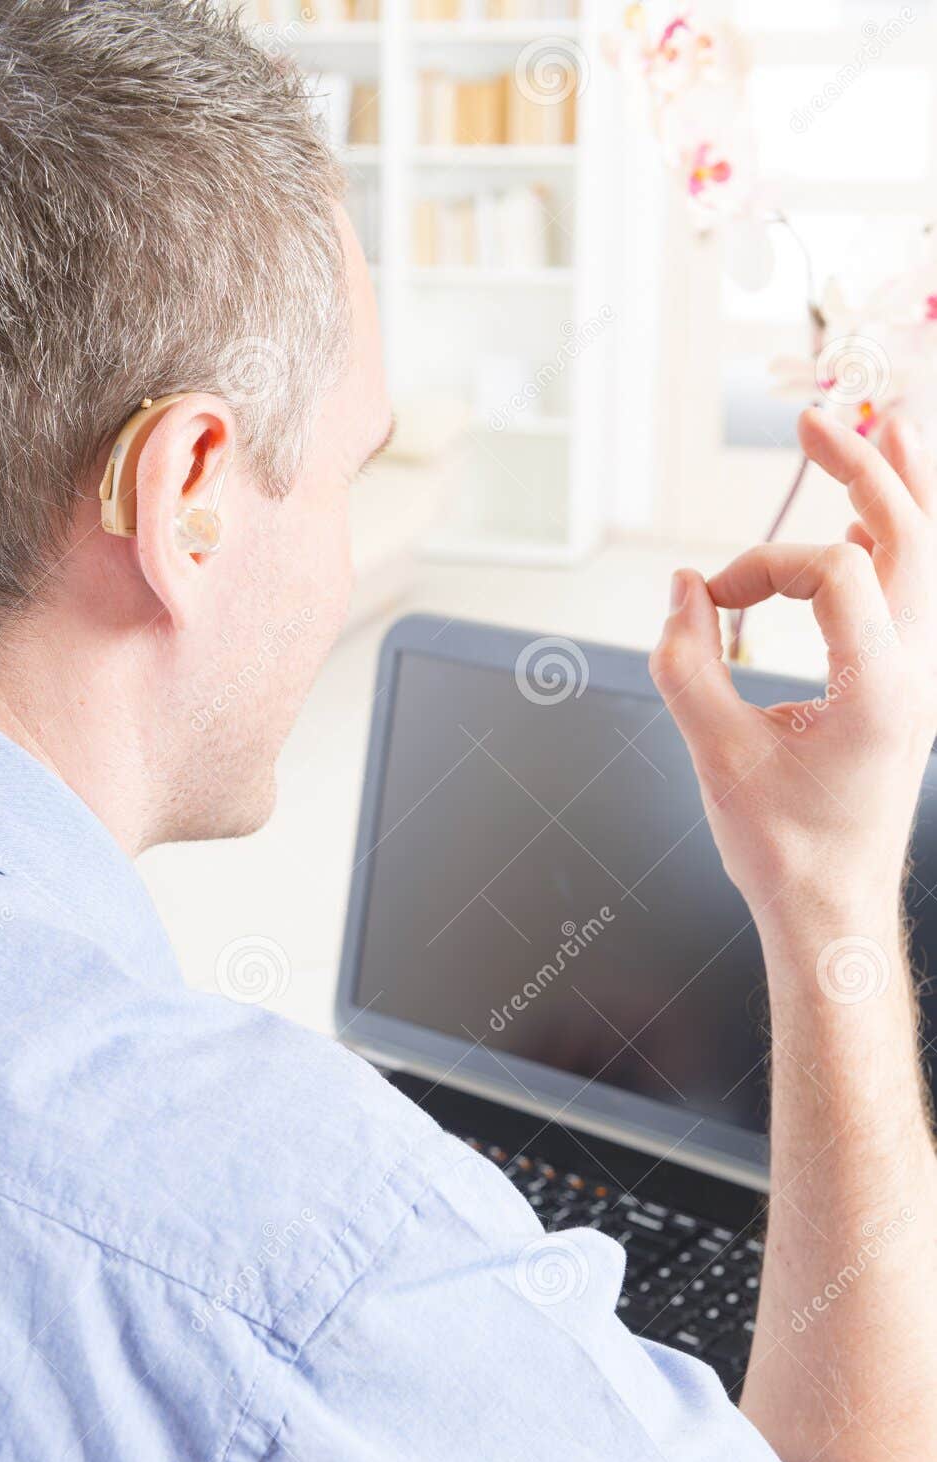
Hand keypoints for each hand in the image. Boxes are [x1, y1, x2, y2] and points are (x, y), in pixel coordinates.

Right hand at [649, 409, 936, 936]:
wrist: (833, 911)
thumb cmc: (782, 850)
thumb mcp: (715, 757)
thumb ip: (686, 663)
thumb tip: (682, 591)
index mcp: (880, 689)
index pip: (832, 571)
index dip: (761, 566)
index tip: (710, 601)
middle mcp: (919, 673)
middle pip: (911, 532)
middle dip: (864, 463)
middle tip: (814, 418)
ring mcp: (924, 679)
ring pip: (930, 555)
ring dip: (903, 488)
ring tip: (887, 422)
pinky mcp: (910, 688)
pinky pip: (918, 593)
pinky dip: (897, 543)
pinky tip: (873, 517)